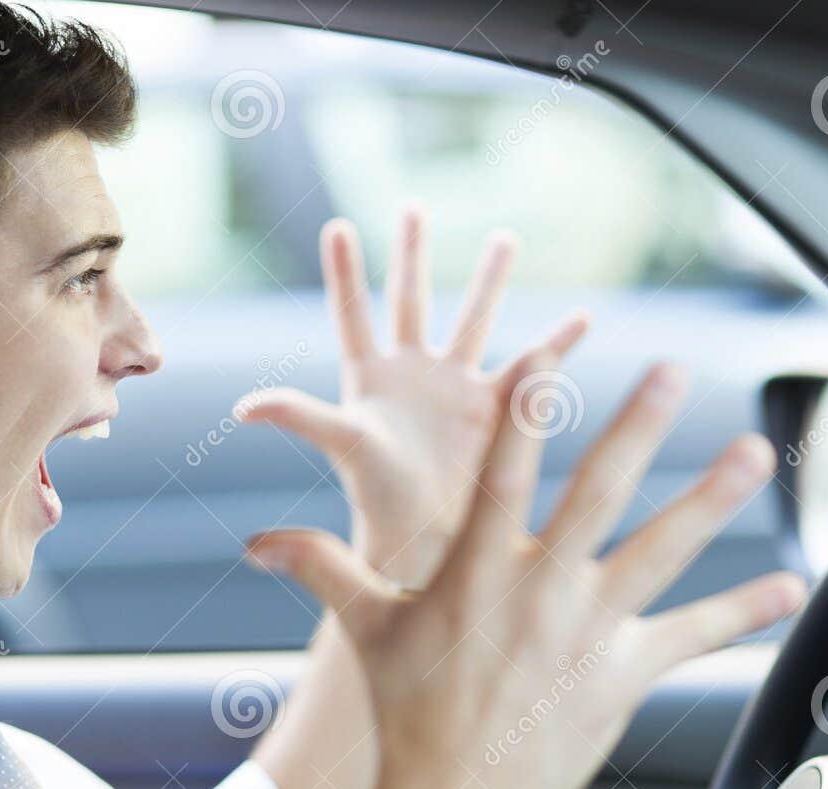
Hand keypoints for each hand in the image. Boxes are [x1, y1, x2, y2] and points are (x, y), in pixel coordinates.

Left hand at [238, 207, 586, 587]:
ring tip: (504, 237)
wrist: (428, 542)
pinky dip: (558, 344)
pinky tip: (583, 317)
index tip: (335, 226)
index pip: (354, 312)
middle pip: (412, 300)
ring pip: (475, 319)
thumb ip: (300, 417)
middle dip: (412, 255)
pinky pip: (533, 368)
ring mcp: (456, 389)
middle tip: (413, 207)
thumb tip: (245, 407)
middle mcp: (414, 375)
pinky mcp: (497, 411)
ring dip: (490, 279)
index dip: (344, 271)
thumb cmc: (378, 497)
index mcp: (372, 377)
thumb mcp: (344, 445)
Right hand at [245, 354, 805, 788]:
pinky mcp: (623, 675)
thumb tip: (256, 540)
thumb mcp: (364, 633)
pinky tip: (788, 585)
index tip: (549, 357)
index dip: (525, 408)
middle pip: (597, 492)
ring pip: (659, 550)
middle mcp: (537, 590)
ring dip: (708, 499)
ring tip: (752, 453)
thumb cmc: (408, 714)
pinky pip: (690, 633)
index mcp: (475, 570)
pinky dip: (740, 609)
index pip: (503, 471)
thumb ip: (320, 569)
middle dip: (636, 426)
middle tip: (673, 372)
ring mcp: (587, 633)